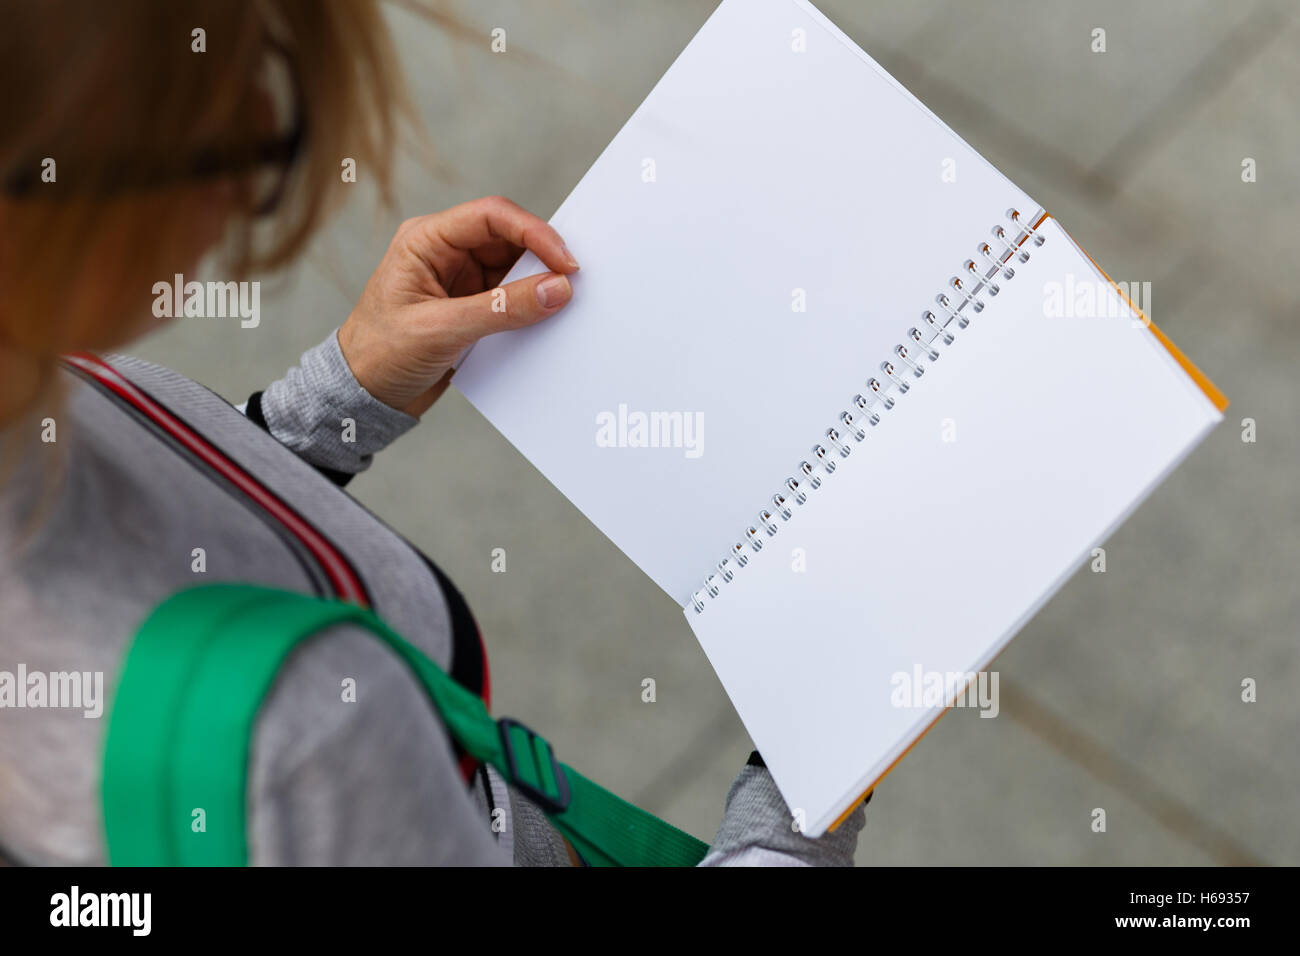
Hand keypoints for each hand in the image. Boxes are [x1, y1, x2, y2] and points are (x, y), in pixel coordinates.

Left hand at [338, 196, 578, 416]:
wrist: (363, 398)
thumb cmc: (380, 355)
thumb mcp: (441, 330)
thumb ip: (501, 309)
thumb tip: (556, 290)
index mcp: (426, 240)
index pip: (491, 216)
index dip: (534, 232)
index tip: (565, 261)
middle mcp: (445, 253)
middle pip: (509, 239)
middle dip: (543, 258)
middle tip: (574, 282)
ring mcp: (461, 281)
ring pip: (515, 269)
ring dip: (538, 285)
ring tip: (563, 305)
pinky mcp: (472, 308)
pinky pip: (512, 298)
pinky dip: (531, 307)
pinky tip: (545, 321)